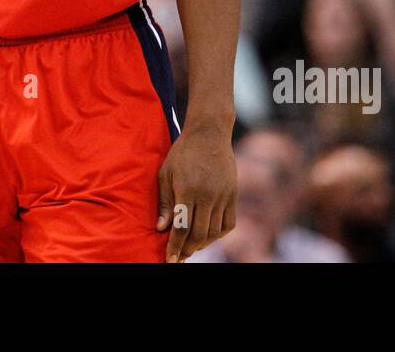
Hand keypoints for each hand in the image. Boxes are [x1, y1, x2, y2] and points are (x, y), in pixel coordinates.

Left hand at [156, 124, 235, 261]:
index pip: (182, 227)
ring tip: (191, 246)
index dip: (175, 247)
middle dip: (188, 249)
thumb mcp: (166, 173)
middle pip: (199, 234)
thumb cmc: (182, 153)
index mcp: (188, 190)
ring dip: (203, 243)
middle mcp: (208, 195)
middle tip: (179, 257)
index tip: (170, 260)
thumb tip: (161, 228)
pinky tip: (208, 235)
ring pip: (214, 231)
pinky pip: (228, 223)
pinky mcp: (233, 195)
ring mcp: (223, 196)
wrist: (209, 133)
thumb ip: (165, 202)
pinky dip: (218, 234)